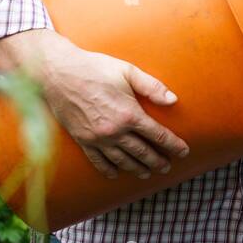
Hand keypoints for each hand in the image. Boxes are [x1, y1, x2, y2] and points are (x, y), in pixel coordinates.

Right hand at [33, 39, 190, 180]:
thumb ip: (152, 87)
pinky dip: (109, 169)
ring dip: (137, 168)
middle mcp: (115, 131)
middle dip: (158, 161)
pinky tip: (116, 173)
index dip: (173, 145)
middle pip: (142, 152)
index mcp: (129, 114)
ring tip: (147, 173)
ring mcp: (98, 138)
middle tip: (167, 167)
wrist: (57, 74)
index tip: (184, 151)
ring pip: (123, 160)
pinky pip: (98, 161)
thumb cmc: (94, 68)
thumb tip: (173, 100)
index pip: (158, 135)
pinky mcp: (82, 140)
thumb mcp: (127, 72)